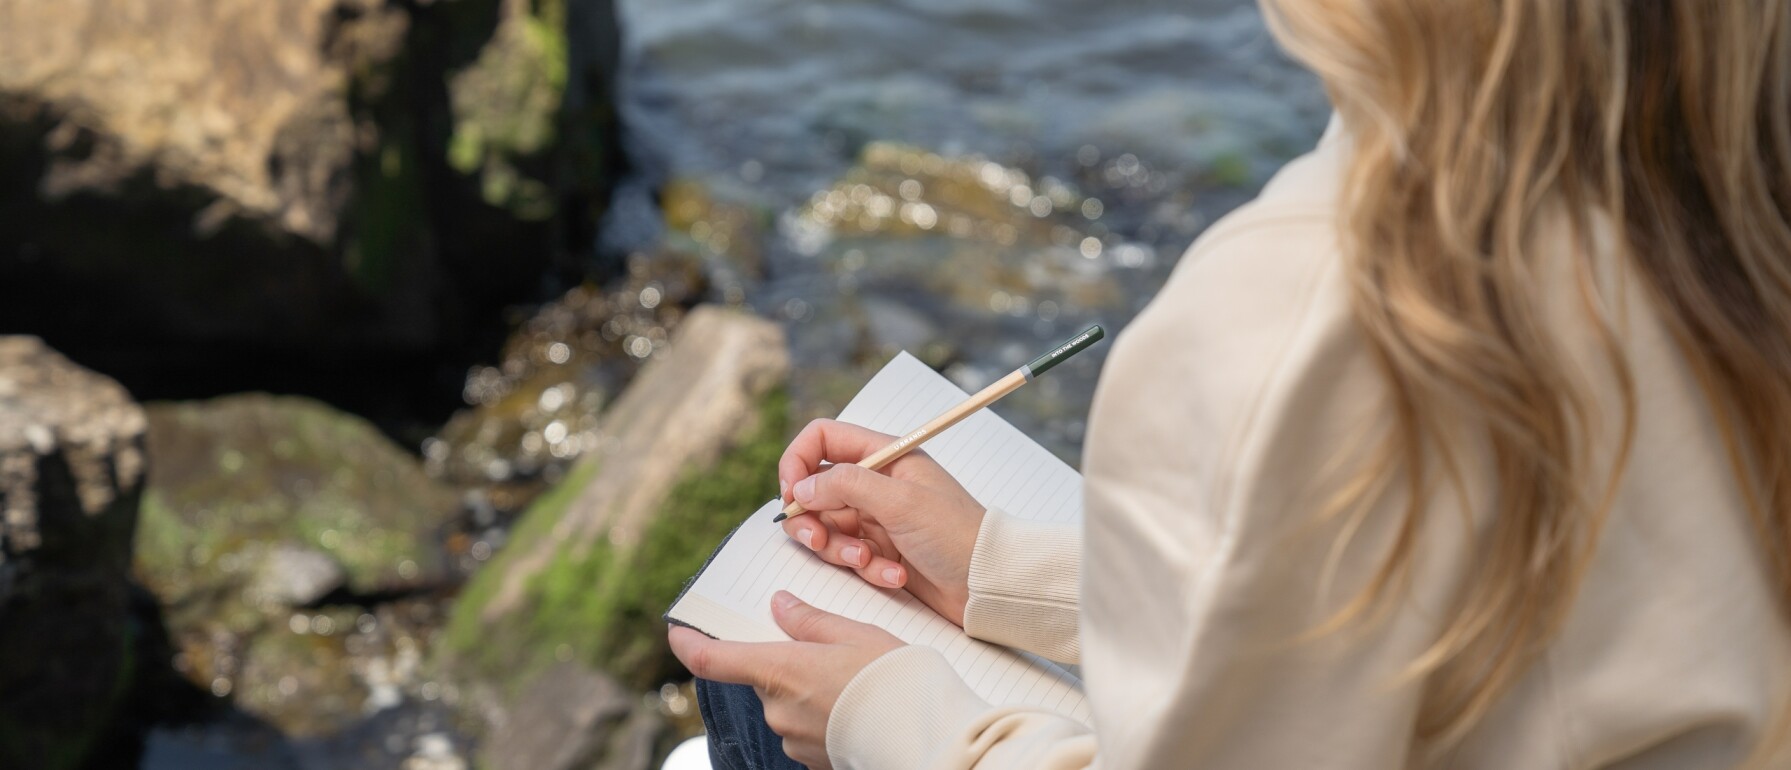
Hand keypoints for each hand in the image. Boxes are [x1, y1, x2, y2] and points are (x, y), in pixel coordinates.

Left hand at [669, 591, 902, 768]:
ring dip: (809, 690)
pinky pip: (808, 729)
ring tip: (856, 681)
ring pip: (788, 704)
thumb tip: (780, 605)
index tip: (676, 632)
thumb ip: (810, 620)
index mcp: (779, 670)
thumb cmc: (893, 678)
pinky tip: (858, 707)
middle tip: (830, 651)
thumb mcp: (855, 633)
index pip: (712, 659)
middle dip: (788, 663)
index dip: (687, 644)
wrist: (925, 737)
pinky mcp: (813, 759)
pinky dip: (825, 715)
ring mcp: (793, 739)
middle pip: (764, 678)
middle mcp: (777, 708)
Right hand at [778, 419, 984, 625]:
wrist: (988, 583)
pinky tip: (895, 575)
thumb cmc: (957, 534)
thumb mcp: (900, 502)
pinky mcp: (879, 550)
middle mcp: (876, 483)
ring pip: (826, 527)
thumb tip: (801, 488)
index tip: (791, 495)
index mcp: (885, 455)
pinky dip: (866, 568)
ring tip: (867, 560)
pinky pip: (849, 556)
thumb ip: (846, 485)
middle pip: (814, 490)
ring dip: (839, 549)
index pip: (822, 439)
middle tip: (819, 540)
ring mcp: (876, 518)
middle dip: (811, 519)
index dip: (798, 463)